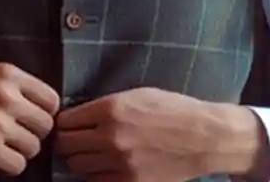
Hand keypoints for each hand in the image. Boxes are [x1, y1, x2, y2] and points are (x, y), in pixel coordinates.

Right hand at [0, 62, 60, 175]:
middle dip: (33, 134)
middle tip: (14, 135)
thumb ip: (18, 90)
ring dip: (19, 151)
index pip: (51, 99)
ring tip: (0, 145)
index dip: (43, 114)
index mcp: (6, 75)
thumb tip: (51, 113)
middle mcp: (3, 95)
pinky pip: (18, 165)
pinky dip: (9, 165)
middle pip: (46, 125)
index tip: (31, 120)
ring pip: (34, 147)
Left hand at [53, 88, 269, 181]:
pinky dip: (95, 175)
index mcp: (111, 109)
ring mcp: (119, 163)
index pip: (65, 121)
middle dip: (67, 142)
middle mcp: (110, 136)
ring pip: (77, 167)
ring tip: (91, 153)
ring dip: (80, 160)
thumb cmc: (173, 110)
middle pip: (66, 146)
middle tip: (75, 140)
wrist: (204, 137)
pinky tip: (106, 166)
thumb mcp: (136, 95)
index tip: (69, 124)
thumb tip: (78, 116)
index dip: (64, 123)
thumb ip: (104, 106)